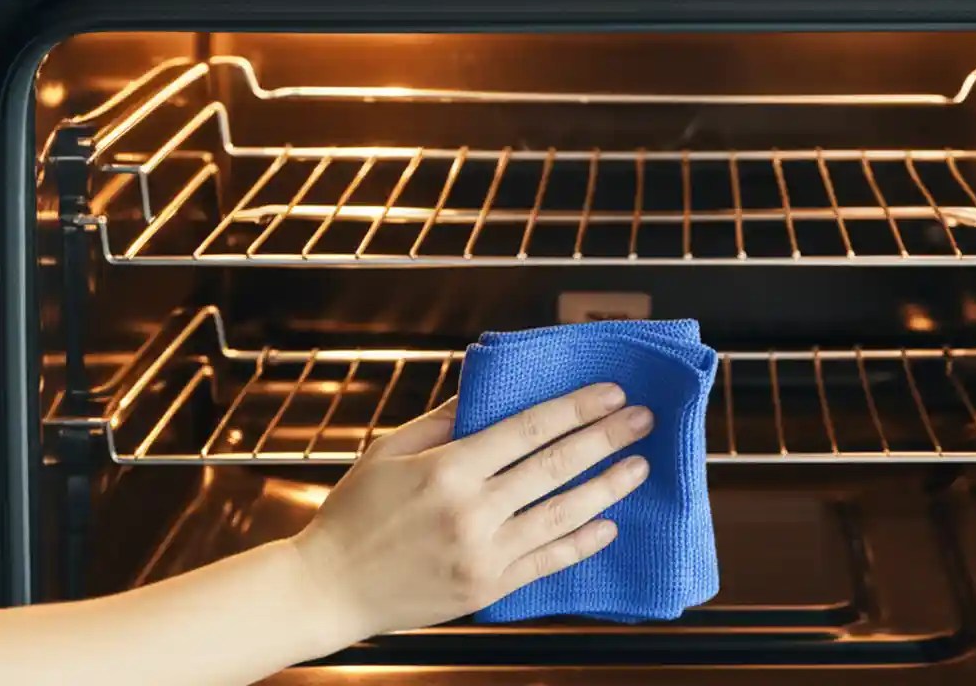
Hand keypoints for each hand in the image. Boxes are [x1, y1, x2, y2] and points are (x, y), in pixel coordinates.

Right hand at [287, 383, 651, 642]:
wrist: (330, 588)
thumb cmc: (355, 513)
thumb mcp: (390, 451)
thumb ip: (444, 420)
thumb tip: (488, 387)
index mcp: (449, 468)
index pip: (530, 428)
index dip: (576, 408)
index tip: (612, 393)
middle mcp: (472, 510)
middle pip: (556, 467)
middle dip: (607, 439)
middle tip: (644, 420)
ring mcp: (485, 553)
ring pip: (563, 514)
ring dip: (608, 487)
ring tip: (640, 467)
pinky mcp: (489, 588)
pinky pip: (548, 562)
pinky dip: (582, 543)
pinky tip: (610, 525)